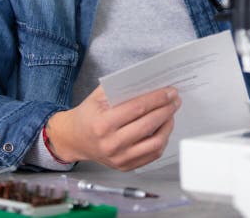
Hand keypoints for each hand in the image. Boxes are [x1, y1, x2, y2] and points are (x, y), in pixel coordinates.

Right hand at [45, 85, 180, 170]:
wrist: (74, 139)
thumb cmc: (88, 115)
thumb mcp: (97, 96)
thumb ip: (120, 88)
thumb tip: (150, 81)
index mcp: (103, 124)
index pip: (137, 108)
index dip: (157, 98)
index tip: (170, 91)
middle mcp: (111, 144)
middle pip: (148, 125)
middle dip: (166, 109)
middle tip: (175, 99)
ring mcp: (120, 158)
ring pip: (155, 142)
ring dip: (168, 125)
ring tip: (171, 113)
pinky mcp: (126, 167)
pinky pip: (153, 155)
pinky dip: (162, 139)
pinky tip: (163, 128)